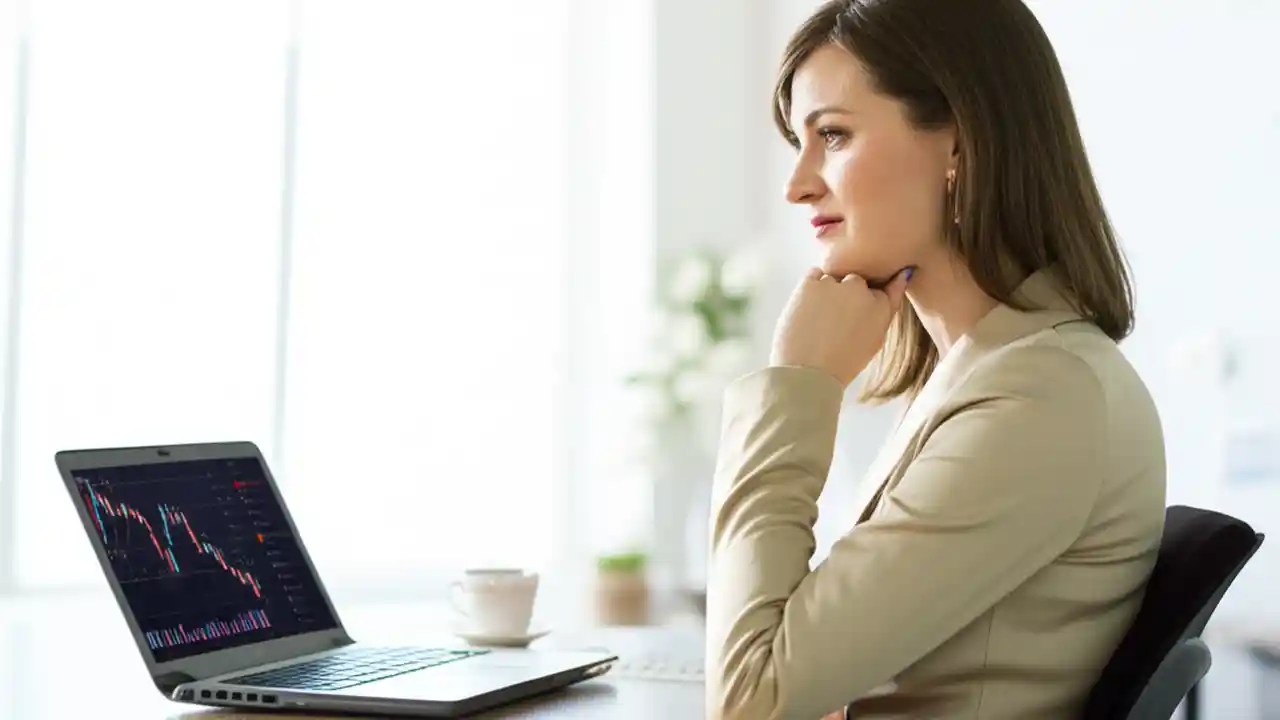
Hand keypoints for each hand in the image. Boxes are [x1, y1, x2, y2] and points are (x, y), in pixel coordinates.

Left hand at [768, 267, 911, 387]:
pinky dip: (812, 286)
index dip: (868, 297)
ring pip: (834, 276)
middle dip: (848, 293)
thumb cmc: (842, 362)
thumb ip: (888, 306)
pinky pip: (814, 274)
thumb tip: (903, 275)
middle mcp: (861, 289)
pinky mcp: (810, 283)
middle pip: (856, 280)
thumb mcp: (875, 339)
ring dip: (829, 289)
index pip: (884, 286)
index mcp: (881, 306)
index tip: (857, 308)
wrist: (809, 372)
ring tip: (819, 318)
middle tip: (834, 319)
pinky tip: (809, 309)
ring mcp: (835, 284)